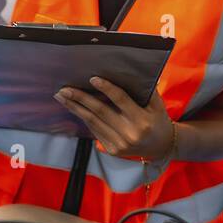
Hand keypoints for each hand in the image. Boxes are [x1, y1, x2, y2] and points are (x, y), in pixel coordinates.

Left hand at [55, 77, 173, 159]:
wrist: (160, 148)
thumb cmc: (158, 121)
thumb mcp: (157, 105)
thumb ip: (143, 90)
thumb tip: (123, 72)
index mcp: (142, 120)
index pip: (121, 100)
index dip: (106, 89)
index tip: (92, 79)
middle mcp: (130, 134)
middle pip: (101, 111)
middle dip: (81, 98)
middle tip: (65, 89)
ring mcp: (119, 144)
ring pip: (93, 122)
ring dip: (75, 108)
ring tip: (62, 96)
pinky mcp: (112, 150)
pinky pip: (94, 130)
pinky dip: (83, 117)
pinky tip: (73, 107)